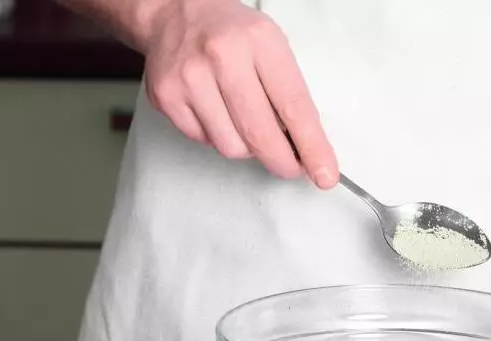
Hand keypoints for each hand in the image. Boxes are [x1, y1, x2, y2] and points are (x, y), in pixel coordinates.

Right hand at [143, 0, 338, 187]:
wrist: (175, 12)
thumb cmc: (232, 33)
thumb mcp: (272, 46)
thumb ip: (288, 94)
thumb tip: (304, 147)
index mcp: (260, 41)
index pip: (294, 107)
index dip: (312, 147)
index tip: (324, 174)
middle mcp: (223, 56)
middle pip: (260, 134)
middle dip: (282, 162)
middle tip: (290, 167)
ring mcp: (190, 77)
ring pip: (231, 146)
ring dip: (246, 147)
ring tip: (244, 121)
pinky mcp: (166, 96)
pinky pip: (204, 141)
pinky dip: (217, 137)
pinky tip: (217, 113)